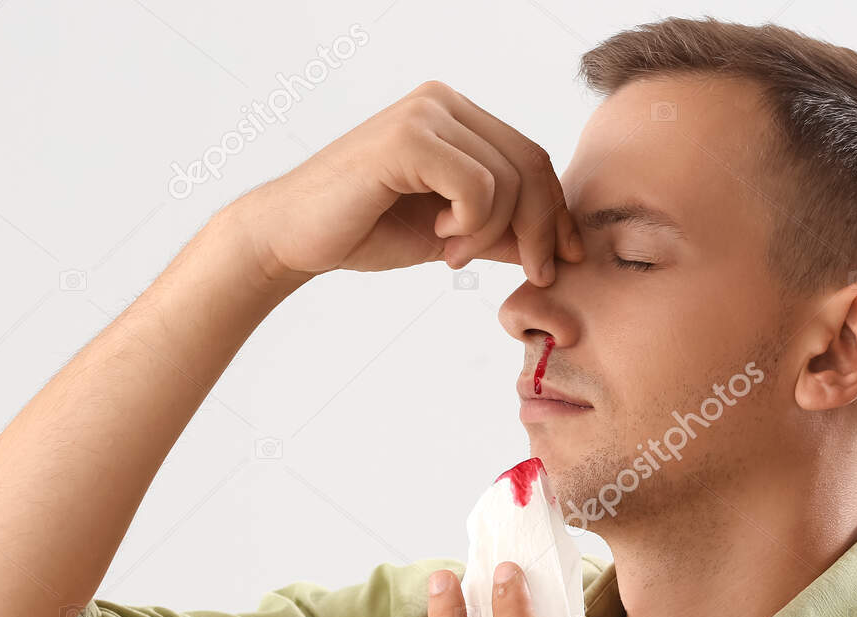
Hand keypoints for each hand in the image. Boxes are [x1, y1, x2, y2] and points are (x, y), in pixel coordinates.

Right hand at [232, 80, 584, 286]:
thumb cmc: (365, 230)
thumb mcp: (452, 234)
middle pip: (530, 165)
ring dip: (492, 233)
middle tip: (529, 273)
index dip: (556, 211)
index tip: (561, 260)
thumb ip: (500, 230)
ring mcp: (425, 113)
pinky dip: (470, 224)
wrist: (295, 237)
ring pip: (509, 180)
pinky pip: (479, 187)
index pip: (531, 157)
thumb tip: (558, 247)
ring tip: (453, 254)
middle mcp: (443, 102)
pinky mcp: (409, 137)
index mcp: (455, 115)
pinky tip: (438, 237)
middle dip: (541, 229)